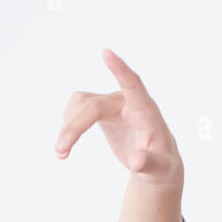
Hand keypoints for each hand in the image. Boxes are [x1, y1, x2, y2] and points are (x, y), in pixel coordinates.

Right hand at [54, 48, 183, 187]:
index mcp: (146, 111)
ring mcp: (112, 103)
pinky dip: (67, 125)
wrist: (154, 160)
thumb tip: (137, 162)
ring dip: (68, 126)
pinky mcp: (100, 108)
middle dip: (75, 126)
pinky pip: (76, 108)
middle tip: (60, 151)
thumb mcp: (160, 168)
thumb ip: (150, 164)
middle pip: (94, 105)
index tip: (106, 52)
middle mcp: (127, 102)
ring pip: (81, 104)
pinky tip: (66, 145)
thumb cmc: (161, 162)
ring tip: (61, 153)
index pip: (133, 85)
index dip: (120, 70)